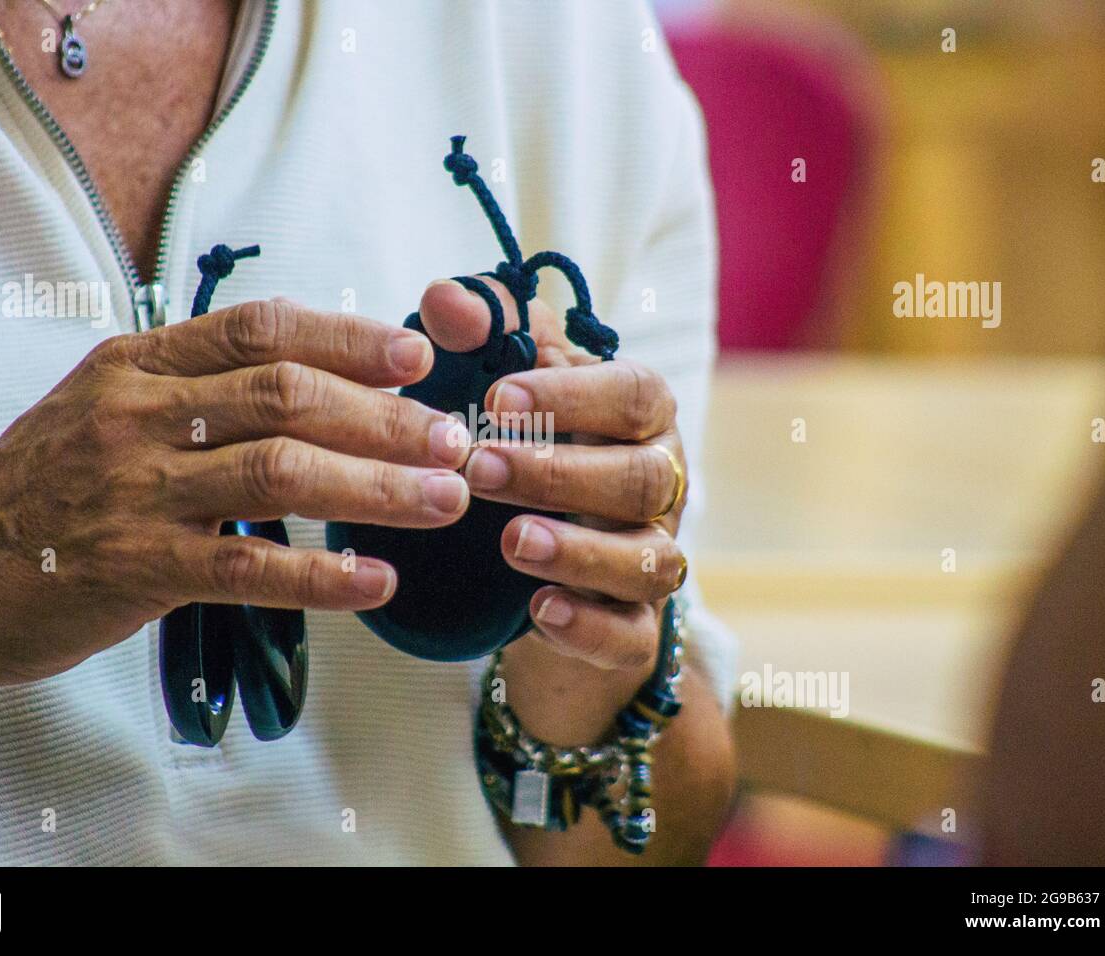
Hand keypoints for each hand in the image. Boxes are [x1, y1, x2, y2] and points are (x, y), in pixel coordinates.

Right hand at [0, 298, 473, 691]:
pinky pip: (247, 567)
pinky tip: (375, 582)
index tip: (416, 355)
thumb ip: (194, 392)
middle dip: (386, 418)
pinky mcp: (133, 568)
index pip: (259, 327)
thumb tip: (314, 386)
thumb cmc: (39, 491)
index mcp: (136, 363)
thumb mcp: (102, 408)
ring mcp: (134, 489)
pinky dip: (321, 574)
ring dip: (376, 488)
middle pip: (288, 395)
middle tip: (454, 442)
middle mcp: (136, 412)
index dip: (348, 337)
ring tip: (443, 502)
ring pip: (281, 472)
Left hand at [417, 278, 687, 744]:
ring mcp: (650, 560)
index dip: (571, 395)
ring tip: (511, 542)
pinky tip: (538, 613)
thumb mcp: (509, 387)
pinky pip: (628, 634)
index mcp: (642, 419)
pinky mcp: (631, 629)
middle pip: (641, 478)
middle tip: (479, 469)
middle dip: (560, 472)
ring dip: (580, 550)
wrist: (539, 564)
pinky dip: (588, 625)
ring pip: (648, 560)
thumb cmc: (530, 448)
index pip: (634, 395)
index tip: (495, 396)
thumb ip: (483, 335)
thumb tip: (443, 299)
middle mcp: (661, 488)